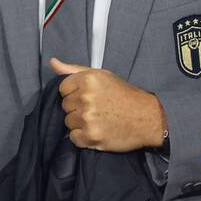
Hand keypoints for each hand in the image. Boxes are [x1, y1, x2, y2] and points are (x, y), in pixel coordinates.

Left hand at [50, 57, 166, 151]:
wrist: (148, 118)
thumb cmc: (125, 95)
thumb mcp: (102, 75)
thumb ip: (74, 70)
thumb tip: (53, 62)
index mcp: (88, 79)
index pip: (63, 88)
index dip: (74, 93)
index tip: (88, 96)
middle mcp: (85, 97)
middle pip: (65, 106)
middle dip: (77, 108)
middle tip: (96, 108)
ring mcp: (87, 118)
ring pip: (68, 122)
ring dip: (80, 123)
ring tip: (98, 120)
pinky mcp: (90, 136)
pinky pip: (74, 138)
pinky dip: (83, 137)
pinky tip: (97, 130)